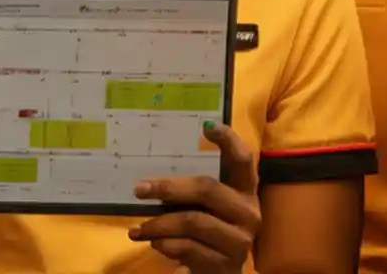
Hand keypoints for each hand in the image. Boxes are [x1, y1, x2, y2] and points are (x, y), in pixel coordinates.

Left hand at [129, 123, 260, 272]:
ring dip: (159, 224)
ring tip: (137, 229)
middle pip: (207, 189)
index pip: (242, 160)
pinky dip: (165, 245)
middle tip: (139, 189)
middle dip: (168, 188)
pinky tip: (155, 243)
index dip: (229, 141)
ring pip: (193, 221)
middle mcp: (249, 212)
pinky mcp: (225, 265)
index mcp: (245, 191)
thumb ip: (192, 190)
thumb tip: (152, 176)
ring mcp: (240, 241)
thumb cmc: (209, 232)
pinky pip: (188, 248)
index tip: (207, 126)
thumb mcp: (205, 207)